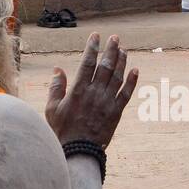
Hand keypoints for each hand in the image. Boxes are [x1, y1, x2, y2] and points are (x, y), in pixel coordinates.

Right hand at [45, 33, 138, 148]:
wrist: (79, 152)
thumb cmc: (62, 131)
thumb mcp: (52, 109)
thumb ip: (56, 87)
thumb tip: (57, 69)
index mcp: (78, 90)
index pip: (87, 63)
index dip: (92, 48)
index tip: (96, 36)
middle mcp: (94, 93)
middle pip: (105, 66)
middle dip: (110, 50)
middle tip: (115, 38)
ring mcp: (107, 103)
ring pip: (117, 77)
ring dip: (121, 62)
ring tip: (123, 50)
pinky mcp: (116, 112)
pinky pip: (126, 94)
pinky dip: (132, 81)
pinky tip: (135, 70)